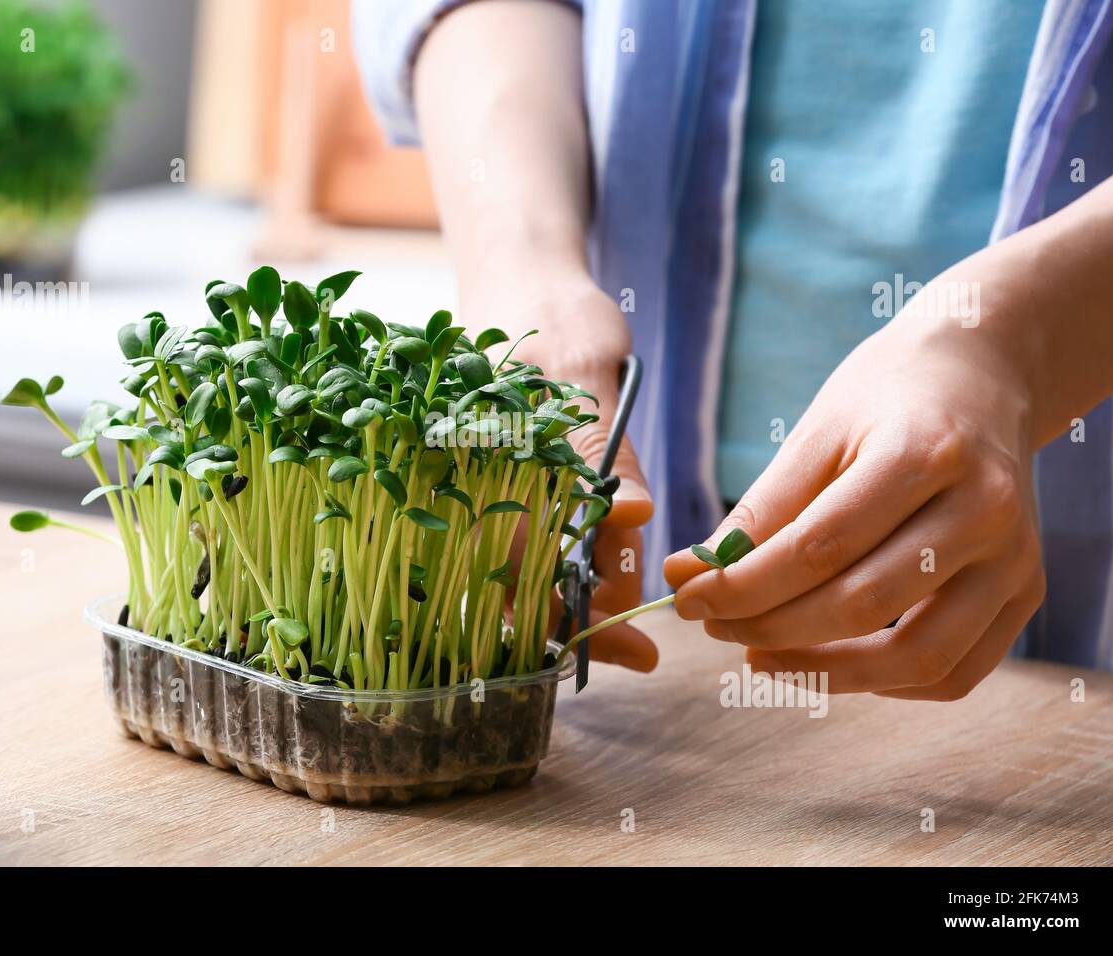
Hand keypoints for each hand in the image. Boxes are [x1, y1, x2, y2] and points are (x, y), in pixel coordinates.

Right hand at [465, 271, 657, 670]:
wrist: (517, 270)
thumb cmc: (552, 310)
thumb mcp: (587, 366)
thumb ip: (605, 443)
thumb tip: (633, 516)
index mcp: (484, 464)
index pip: (521, 571)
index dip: (576, 622)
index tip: (635, 651)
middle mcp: (470, 483)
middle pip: (518, 584)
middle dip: (582, 616)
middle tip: (641, 639)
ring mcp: (484, 483)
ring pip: (523, 568)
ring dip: (577, 591)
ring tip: (627, 595)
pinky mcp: (504, 479)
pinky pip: (528, 538)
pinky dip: (567, 562)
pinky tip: (600, 562)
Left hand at [662, 282, 1045, 698]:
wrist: (980, 376)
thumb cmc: (885, 401)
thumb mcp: (816, 434)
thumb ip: (758, 511)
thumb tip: (687, 576)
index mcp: (925, 454)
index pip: (818, 548)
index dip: (743, 586)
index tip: (688, 599)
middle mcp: (985, 511)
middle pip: (863, 604)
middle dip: (770, 627)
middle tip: (714, 626)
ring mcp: (1015, 559)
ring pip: (918, 658)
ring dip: (825, 672)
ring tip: (759, 653)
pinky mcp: (1025, 594)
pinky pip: (953, 672)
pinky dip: (883, 682)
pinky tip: (827, 660)